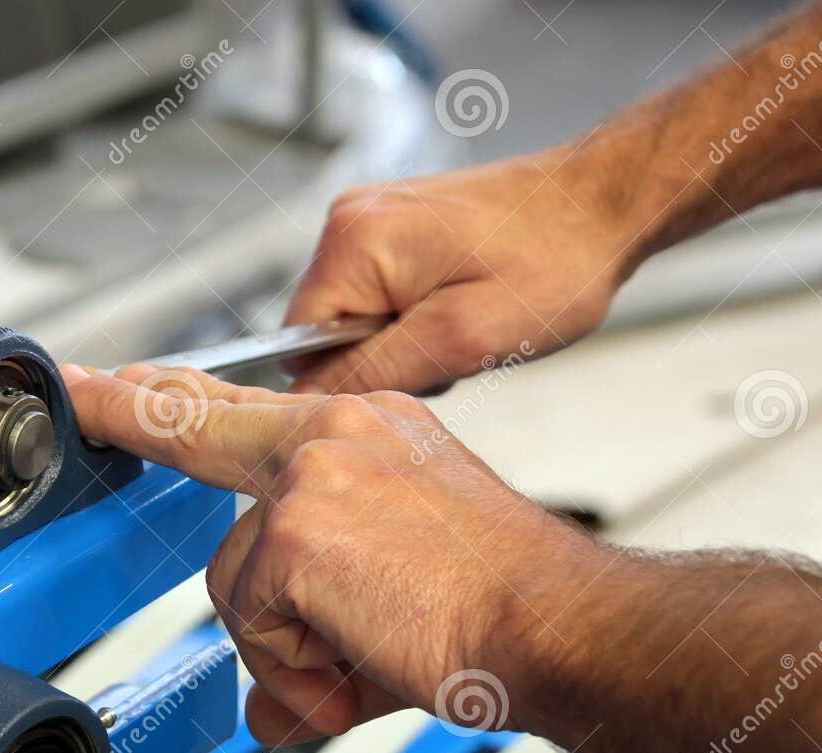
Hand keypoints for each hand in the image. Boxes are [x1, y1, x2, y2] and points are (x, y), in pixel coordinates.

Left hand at [62, 362, 604, 742]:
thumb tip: (261, 712)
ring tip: (364, 655)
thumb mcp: (390, 612)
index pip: (243, 406)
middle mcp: (336, 436)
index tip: (119, 380)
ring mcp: (311, 480)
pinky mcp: (294, 534)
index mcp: (366, 433)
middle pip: (194, 430)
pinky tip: (360, 654)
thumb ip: (312, 650)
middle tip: (81, 387)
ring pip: (232, 583)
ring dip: (287, 647)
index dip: (167, 395)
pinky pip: (253, 625)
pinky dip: (300, 667)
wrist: (557, 626)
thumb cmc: (500, 609)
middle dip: (125, 409)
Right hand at [286, 145, 640, 395]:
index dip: (346, 376)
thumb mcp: (462, 337)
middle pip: (325, 331)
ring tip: (466, 324)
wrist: (607, 202)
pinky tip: (462, 306)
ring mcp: (371, 217)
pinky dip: (415, 317)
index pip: (297, 344)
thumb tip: (308, 398)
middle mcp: (348, 220)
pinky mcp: (394, 224)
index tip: (414, 371)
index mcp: (352, 243)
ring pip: (355, 318)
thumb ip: (376, 370)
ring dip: (404, 340)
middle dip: (381, 358)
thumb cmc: (553, 264)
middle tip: (452, 348)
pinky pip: (379, 296)